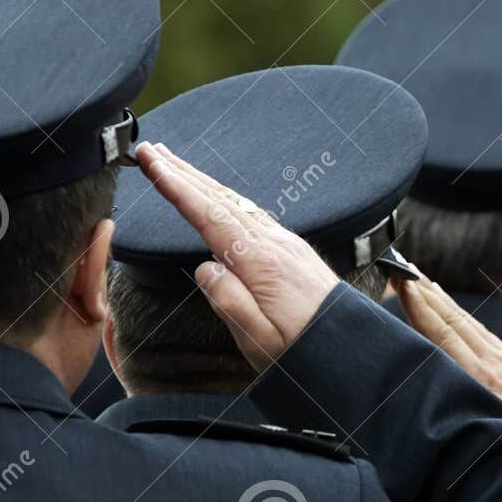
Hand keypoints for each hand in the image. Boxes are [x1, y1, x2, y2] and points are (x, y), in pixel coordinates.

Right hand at [136, 142, 338, 368]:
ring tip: (176, 165)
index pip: (209, 216)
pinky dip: (227, 198)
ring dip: (203, 181)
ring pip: (237, 202)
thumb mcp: (259, 340)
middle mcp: (275, 244)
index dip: (177, 187)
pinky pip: (253, 213)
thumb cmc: (303, 350)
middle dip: (182, 172)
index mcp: (260, 263)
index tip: (152, 164)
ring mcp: (287, 244)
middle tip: (151, 150)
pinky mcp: (294, 250)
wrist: (350, 349)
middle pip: (220, 198)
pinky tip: (219, 197)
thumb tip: (204, 268)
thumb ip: (228, 302)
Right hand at [397, 276, 501, 449]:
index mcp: (485, 379)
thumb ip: (461, 407)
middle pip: (453, 319)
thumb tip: (432, 387)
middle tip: (400, 267)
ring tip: (419, 280)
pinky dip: (463, 317)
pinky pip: (484, 334)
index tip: (401, 283)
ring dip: (441, 300)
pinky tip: (454, 311)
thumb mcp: (489, 433)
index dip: (420, 308)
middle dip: (424, 292)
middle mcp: (496, 363)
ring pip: (468, 323)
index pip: (445, 333)